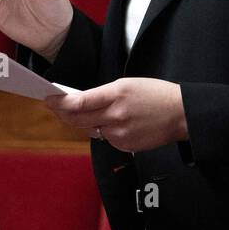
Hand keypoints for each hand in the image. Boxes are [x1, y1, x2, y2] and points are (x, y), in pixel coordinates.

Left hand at [44, 78, 186, 152]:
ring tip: (83, 112)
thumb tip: (79, 102)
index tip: (48, 98)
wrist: (180, 114)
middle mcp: (115, 116)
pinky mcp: (124, 145)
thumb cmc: (155, 95)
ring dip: (84, 121)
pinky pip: (104, 138)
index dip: (60, 102)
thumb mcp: (127, 84)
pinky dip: (102, 130)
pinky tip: (112, 122)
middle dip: (62, 113)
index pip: (79, 102)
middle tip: (52, 106)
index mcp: (116, 94)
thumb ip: (102, 94)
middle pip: (77, 119)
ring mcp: (119, 133)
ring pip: (89, 129)